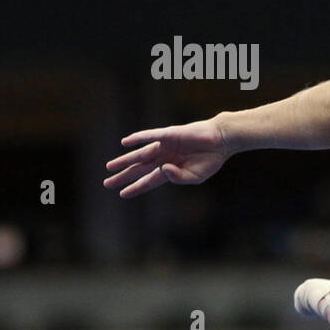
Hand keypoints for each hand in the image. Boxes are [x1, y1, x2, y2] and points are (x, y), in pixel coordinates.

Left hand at [104, 117, 231, 198]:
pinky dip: (138, 138)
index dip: (136, 187)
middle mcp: (164, 158)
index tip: (122, 194)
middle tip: (107, 183)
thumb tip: (162, 170)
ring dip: (124, 160)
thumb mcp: (196, 176)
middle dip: (123, 176)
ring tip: (109, 167)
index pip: (149, 180)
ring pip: (140, 154)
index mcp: (171, 170)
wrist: (221, 140)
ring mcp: (165, 146)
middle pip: (139, 169)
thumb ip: (179, 178)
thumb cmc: (211, 159)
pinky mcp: (169, 135)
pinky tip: (125, 142)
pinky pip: (151, 136)